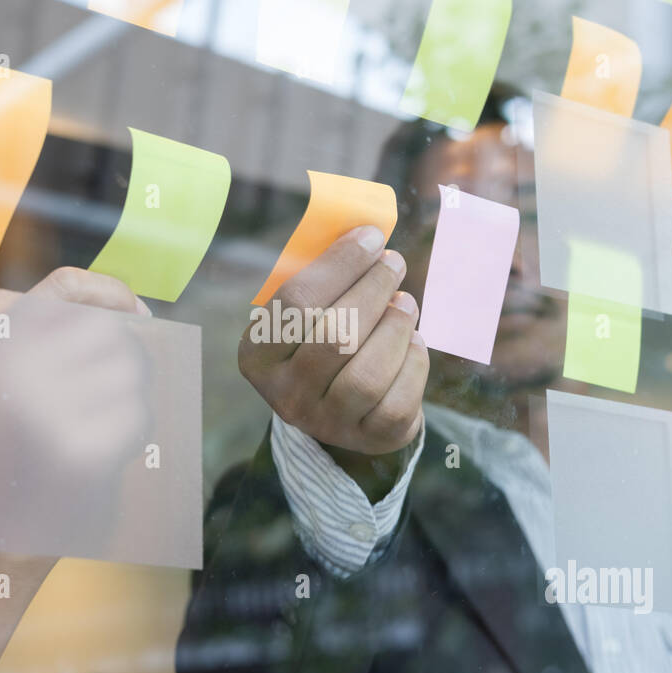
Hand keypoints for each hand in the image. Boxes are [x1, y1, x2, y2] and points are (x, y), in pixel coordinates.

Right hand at [239, 226, 427, 456]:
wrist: (342, 410)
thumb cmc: (323, 340)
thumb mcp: (307, 314)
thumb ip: (324, 279)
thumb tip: (367, 233)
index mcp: (258, 355)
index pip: (296, 302)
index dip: (339, 264)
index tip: (371, 237)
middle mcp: (285, 395)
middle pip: (335, 336)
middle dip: (373, 289)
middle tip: (394, 263)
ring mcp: (326, 422)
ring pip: (368, 373)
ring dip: (396, 327)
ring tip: (405, 303)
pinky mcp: (369, 439)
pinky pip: (398, 398)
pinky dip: (414, 361)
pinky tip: (412, 341)